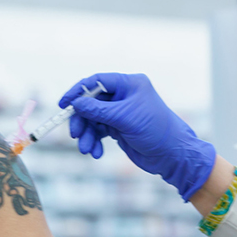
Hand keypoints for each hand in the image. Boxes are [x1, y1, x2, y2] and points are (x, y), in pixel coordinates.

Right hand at [60, 73, 215, 200]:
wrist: (172, 155)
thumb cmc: (155, 130)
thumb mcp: (124, 118)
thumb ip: (98, 110)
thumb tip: (77, 103)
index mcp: (130, 84)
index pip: (97, 81)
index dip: (78, 91)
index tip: (64, 104)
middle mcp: (125, 96)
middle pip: (92, 103)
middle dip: (82, 120)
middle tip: (74, 134)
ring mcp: (121, 112)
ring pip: (94, 120)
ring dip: (87, 134)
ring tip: (86, 149)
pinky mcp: (120, 128)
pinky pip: (100, 132)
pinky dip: (95, 141)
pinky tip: (96, 152)